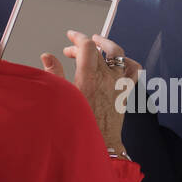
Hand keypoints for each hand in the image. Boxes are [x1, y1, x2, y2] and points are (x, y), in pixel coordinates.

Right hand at [41, 31, 140, 150]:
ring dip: (108, 46)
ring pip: (119, 54)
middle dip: (84, 44)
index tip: (70, 36)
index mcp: (89, 78)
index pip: (86, 46)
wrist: (98, 144)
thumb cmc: (79, 124)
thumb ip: (54, 74)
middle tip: (73, 49)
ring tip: (99, 43)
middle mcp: (107, 78)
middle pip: (99, 48)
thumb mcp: (62, 97)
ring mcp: (119, 84)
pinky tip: (120, 61)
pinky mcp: (126, 92)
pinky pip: (134, 70)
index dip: (77, 37)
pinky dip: (128, 62)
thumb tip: (47, 56)